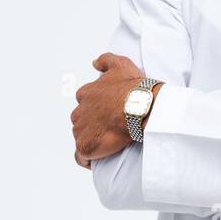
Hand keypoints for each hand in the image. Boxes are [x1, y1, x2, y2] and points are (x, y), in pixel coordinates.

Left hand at [72, 53, 144, 168]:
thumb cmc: (133, 88)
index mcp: (86, 94)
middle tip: (111, 129)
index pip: (86, 103)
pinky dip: (87, 159)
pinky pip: (81, 157)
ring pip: (82, 137)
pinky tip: (98, 159)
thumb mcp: (121, 65)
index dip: (97, 109)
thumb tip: (94, 63)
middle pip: (82, 121)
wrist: (140, 108)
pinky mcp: (85, 146)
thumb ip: (105, 60)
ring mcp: (81, 130)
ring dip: (92, 140)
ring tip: (109, 144)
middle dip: (93, 125)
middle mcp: (79, 111)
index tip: (109, 113)